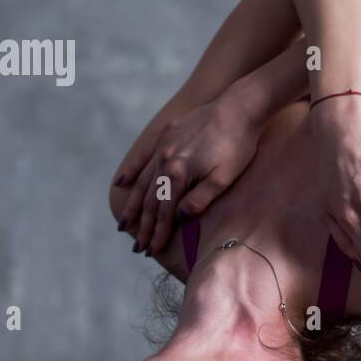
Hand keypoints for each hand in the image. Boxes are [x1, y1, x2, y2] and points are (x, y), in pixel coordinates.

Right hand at [115, 95, 260, 253]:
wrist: (239, 109)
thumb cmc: (238, 146)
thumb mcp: (224, 178)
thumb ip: (200, 199)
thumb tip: (178, 216)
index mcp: (179, 173)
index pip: (165, 211)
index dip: (158, 233)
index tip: (152, 251)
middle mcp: (165, 160)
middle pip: (150, 200)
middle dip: (143, 226)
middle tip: (137, 248)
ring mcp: (163, 146)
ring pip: (144, 182)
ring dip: (134, 205)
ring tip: (124, 224)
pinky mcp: (166, 134)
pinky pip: (144, 157)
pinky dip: (132, 171)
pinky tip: (121, 183)